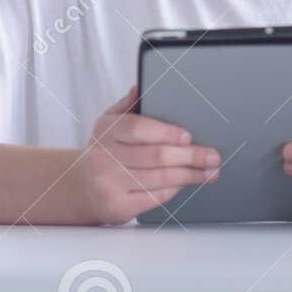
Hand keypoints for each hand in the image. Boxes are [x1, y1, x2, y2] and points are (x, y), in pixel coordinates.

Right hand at [73, 86, 220, 223]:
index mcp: (105, 130)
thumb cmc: (104, 151)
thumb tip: (142, 85)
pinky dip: (176, 189)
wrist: (79, 187)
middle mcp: (104, 157)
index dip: (166, 132)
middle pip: (156, 156)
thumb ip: (128, 105)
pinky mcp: (119, 206)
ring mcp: (110, 184)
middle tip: (213, 157)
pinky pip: (156, 197)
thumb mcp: (108, 124)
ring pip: (161, 179)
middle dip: (190, 156)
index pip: (137, 128)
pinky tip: (186, 183)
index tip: (188, 136)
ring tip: (209, 172)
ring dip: (190, 175)